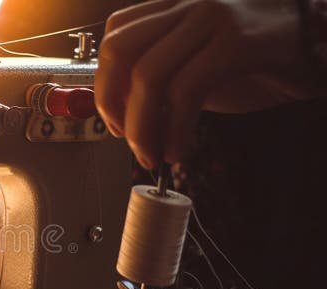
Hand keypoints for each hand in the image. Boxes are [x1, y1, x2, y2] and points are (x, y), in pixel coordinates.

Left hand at [95, 0, 320, 168]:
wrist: (323, 47)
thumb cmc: (261, 61)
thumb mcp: (200, 64)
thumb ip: (164, 79)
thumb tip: (127, 114)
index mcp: (174, 6)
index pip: (115, 35)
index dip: (104, 82)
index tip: (114, 119)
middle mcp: (188, 4)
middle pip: (120, 50)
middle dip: (110, 103)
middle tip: (124, 137)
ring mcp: (213, 18)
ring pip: (148, 74)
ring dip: (141, 126)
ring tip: (152, 154)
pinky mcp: (238, 43)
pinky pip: (186, 92)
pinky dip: (174, 131)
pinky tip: (179, 150)